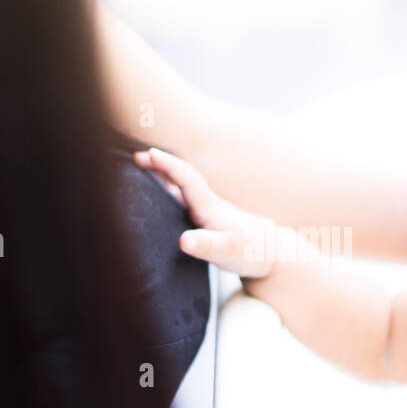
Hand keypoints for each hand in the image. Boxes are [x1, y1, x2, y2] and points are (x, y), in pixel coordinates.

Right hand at [132, 148, 288, 278]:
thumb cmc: (250, 253)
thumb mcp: (229, 253)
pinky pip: (185, 198)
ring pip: (183, 187)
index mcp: (210, 208)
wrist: (272, 253)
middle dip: (159, 166)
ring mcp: (208, 210)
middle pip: (181, 178)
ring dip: (163, 177)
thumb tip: (183, 241)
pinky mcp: (208, 219)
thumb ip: (207, 246)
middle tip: (135, 158)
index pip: (187, 180)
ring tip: (142, 169)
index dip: (168, 166)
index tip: (149, 154)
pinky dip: (170, 190)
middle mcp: (207, 204)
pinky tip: (162, 194)